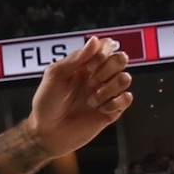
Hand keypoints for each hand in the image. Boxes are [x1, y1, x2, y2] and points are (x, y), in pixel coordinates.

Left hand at [28, 38, 137, 156]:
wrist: (47, 133)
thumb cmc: (46, 103)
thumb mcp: (55, 75)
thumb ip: (76, 58)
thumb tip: (95, 40)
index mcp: (84, 64)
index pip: (106, 46)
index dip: (102, 52)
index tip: (87, 66)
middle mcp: (98, 76)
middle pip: (121, 59)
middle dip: (106, 70)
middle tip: (90, 82)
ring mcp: (106, 93)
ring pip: (125, 78)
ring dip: (109, 88)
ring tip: (92, 100)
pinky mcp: (112, 111)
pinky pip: (127, 99)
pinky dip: (115, 103)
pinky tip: (100, 109)